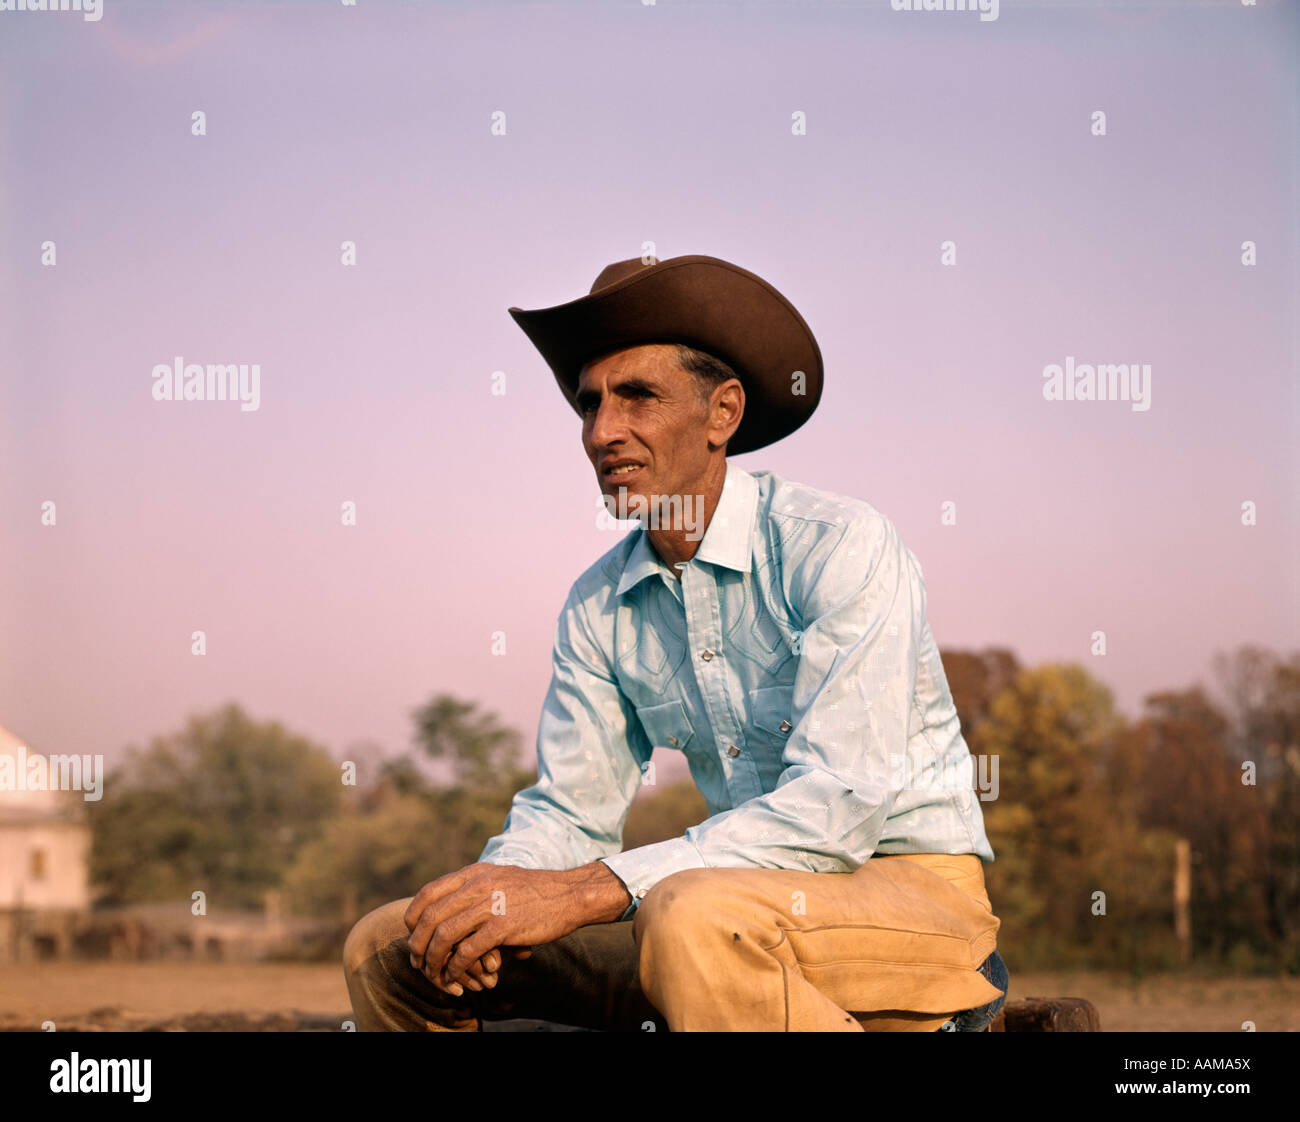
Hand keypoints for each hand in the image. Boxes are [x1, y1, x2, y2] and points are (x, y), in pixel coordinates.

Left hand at [404, 862, 629, 994]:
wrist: (570, 894)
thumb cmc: (534, 892)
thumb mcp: (499, 878)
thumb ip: (473, 889)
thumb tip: (447, 913)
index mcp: (474, 873)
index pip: (428, 893)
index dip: (414, 919)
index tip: (414, 936)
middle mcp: (478, 885)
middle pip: (430, 918)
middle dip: (418, 946)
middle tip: (419, 963)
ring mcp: (491, 905)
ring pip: (444, 936)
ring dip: (434, 962)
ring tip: (436, 975)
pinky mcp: (504, 926)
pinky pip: (467, 952)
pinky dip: (456, 969)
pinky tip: (457, 977)